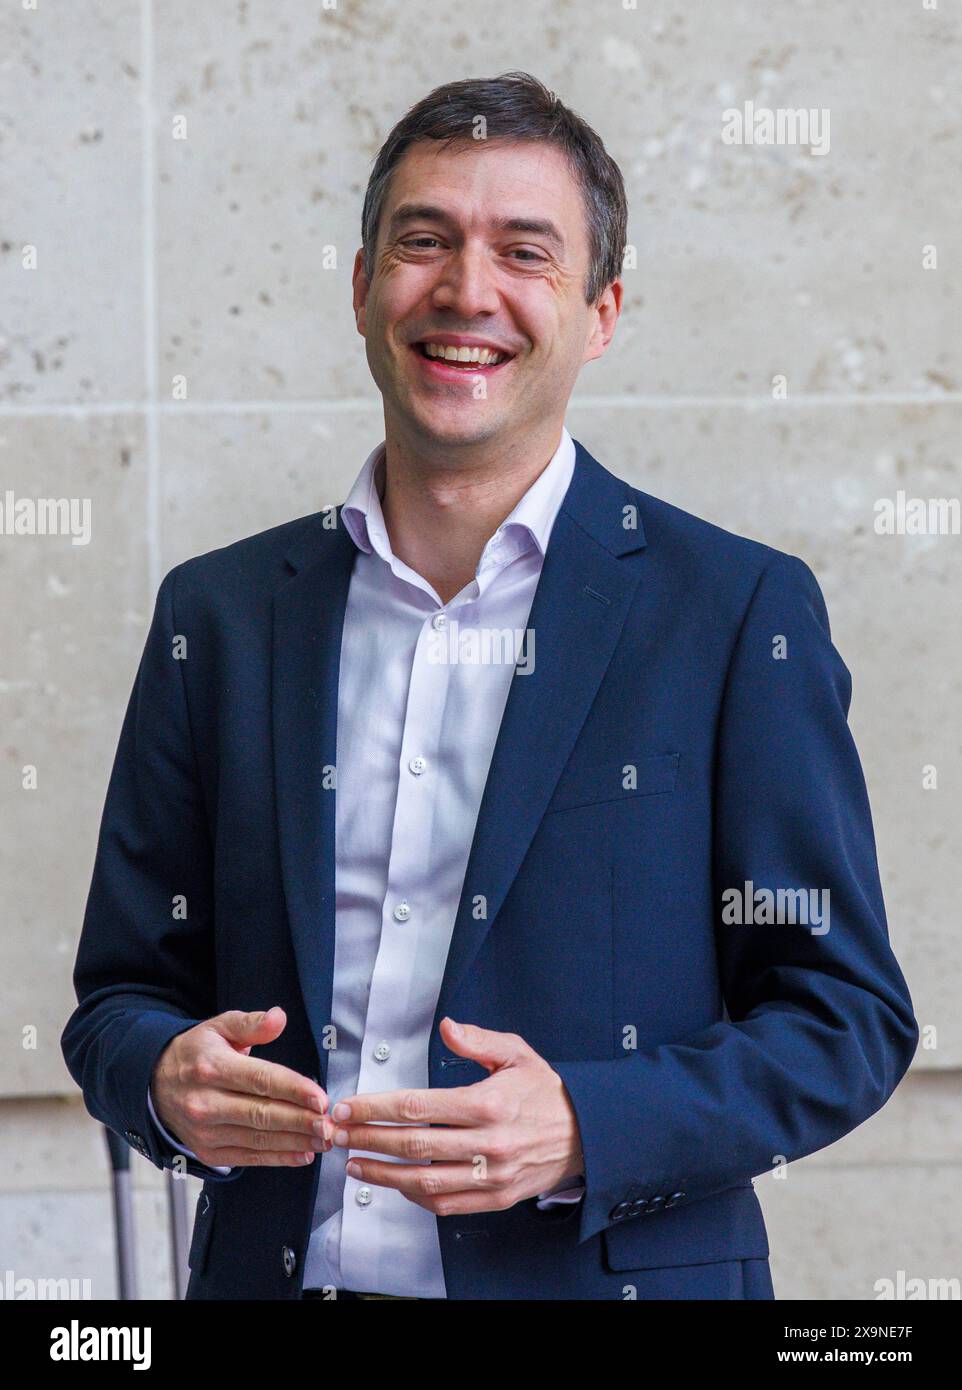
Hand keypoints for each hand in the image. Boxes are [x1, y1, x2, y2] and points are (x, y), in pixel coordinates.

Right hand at [151, 1006, 333, 1166]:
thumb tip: (278, 1017)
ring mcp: (206, 1131)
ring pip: (259, 1139)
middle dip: (301, 1121)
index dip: (293, 1089)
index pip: (260, 1080)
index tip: (320, 1097)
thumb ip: (251, 1024)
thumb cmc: (195, 1054)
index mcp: (212, 1068)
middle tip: (331, 1124)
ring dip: (296, 1141)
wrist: (154, 1085)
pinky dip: (278, 1158)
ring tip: (325, 1139)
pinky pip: (249, 1157)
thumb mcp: (218, 1027)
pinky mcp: (208, 1152)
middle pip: (262, 1114)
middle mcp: (206, 1103)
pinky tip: (303, 1153)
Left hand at [330, 1018, 583, 1215]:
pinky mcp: (495, 1198)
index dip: (374, 1108)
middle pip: (412, 1146)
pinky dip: (414, 1197)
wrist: (587, 1134)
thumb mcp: (517, 1053)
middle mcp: (487, 1143)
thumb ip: (478, 1040)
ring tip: (353, 1164)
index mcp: (487, 1103)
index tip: (346, 1108)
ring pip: (423, 1182)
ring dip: (381, 1175)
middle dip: (366, 1140)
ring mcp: (490, 1175)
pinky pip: (445, 1203)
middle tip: (335, 1135)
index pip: (416, 1107)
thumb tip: (446, 1026)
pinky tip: (393, 1184)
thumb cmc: (547, 1091)